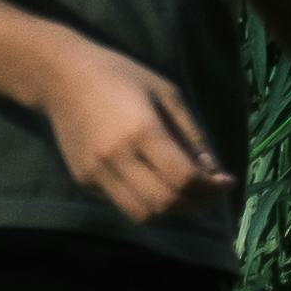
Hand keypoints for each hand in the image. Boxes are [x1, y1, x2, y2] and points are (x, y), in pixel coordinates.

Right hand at [33, 40, 232, 222]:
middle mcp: (116, 158)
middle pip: (163, 204)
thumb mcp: (168, 94)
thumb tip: (212, 172)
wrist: (63, 78)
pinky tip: (158, 183)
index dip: (210, 188)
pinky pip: (121, 203)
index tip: (227, 182)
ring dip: (170, 210)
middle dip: (195, 204)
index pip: (182, 179)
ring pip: (140, 214)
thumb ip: (191, 135)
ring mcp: (95, 174)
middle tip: (211, 191)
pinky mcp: (83, 181)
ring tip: (187, 192)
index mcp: (142, 131)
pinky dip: (146, 201)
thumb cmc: (124, 77)